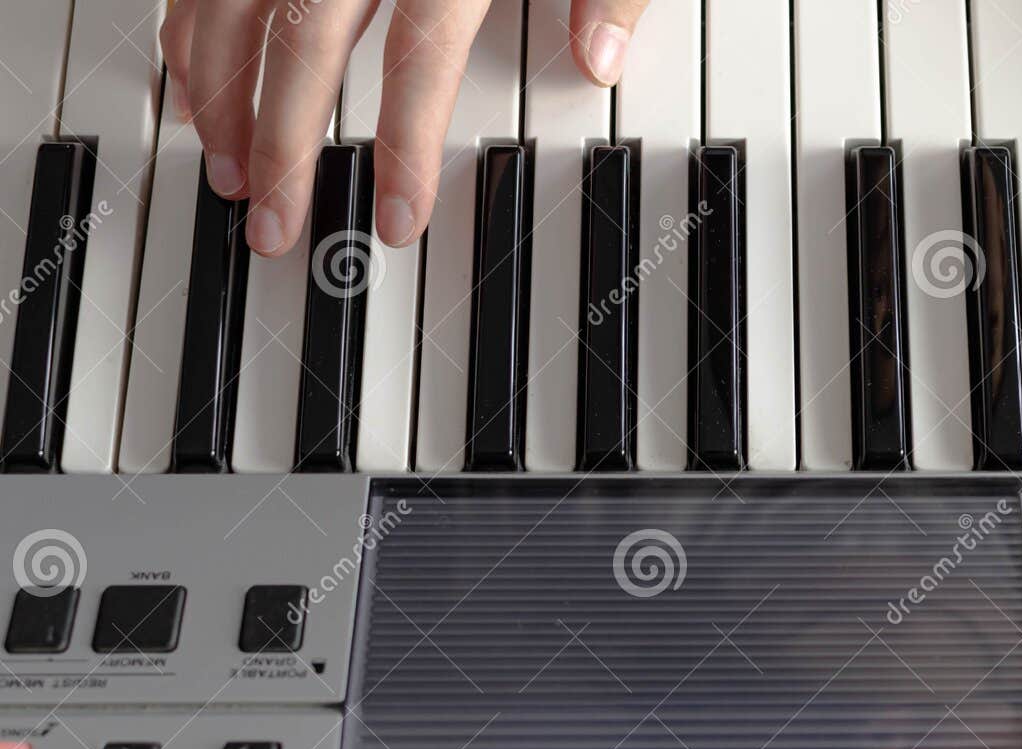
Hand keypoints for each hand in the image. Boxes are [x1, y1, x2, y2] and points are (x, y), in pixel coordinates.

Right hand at [160, 0, 652, 256]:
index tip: (397, 217)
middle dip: (283, 140)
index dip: (405, 143)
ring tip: (223, 165)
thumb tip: (602, 58)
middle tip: (275, 223)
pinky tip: (189, 71)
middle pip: (306, 38)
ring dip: (218, 84)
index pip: (420, 54)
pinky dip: (189, 14)